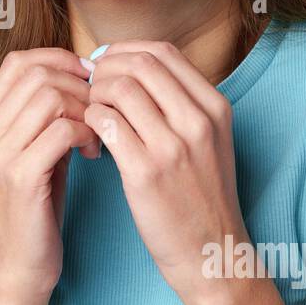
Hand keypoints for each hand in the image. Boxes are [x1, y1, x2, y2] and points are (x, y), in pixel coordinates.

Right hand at [0, 49, 100, 304]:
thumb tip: (82, 75)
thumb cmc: (34, 206)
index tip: (88, 78)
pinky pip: (61, 130)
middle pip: (37, 74)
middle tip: (100, 110)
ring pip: (51, 97)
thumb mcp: (32, 151)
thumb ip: (44, 115)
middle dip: (80, 86)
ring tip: (98, 133)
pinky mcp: (20, 177)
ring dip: (86, 109)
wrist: (19, 264)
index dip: (59, 60)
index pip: (19, 62)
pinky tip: (94, 153)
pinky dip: (87, 133)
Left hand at [83, 40, 249, 303]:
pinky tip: (91, 135)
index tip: (106, 65)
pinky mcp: (145, 172)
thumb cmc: (201, 194)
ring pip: (119, 89)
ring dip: (94, 95)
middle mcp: (197, 120)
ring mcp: (173, 146)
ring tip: (91, 113)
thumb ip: (180, 102)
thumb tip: (131, 67)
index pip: (162, 52)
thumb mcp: (209, 139)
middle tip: (90, 87)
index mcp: (215, 107)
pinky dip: (90, 120)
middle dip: (105, 69)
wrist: (211, 252)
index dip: (125, 51)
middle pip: (139, 64)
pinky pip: (105, 123)